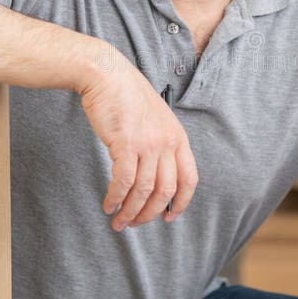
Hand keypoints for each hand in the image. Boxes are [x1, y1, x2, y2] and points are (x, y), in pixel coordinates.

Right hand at [80, 53, 197, 230]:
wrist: (108, 75)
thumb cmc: (127, 96)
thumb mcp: (156, 119)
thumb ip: (161, 144)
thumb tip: (154, 176)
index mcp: (178, 137)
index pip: (189, 179)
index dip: (181, 203)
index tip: (169, 217)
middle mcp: (167, 142)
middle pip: (166, 191)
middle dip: (150, 213)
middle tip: (135, 223)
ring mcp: (148, 143)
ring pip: (144, 190)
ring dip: (131, 211)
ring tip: (119, 221)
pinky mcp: (125, 144)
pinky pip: (124, 182)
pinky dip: (116, 198)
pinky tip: (109, 205)